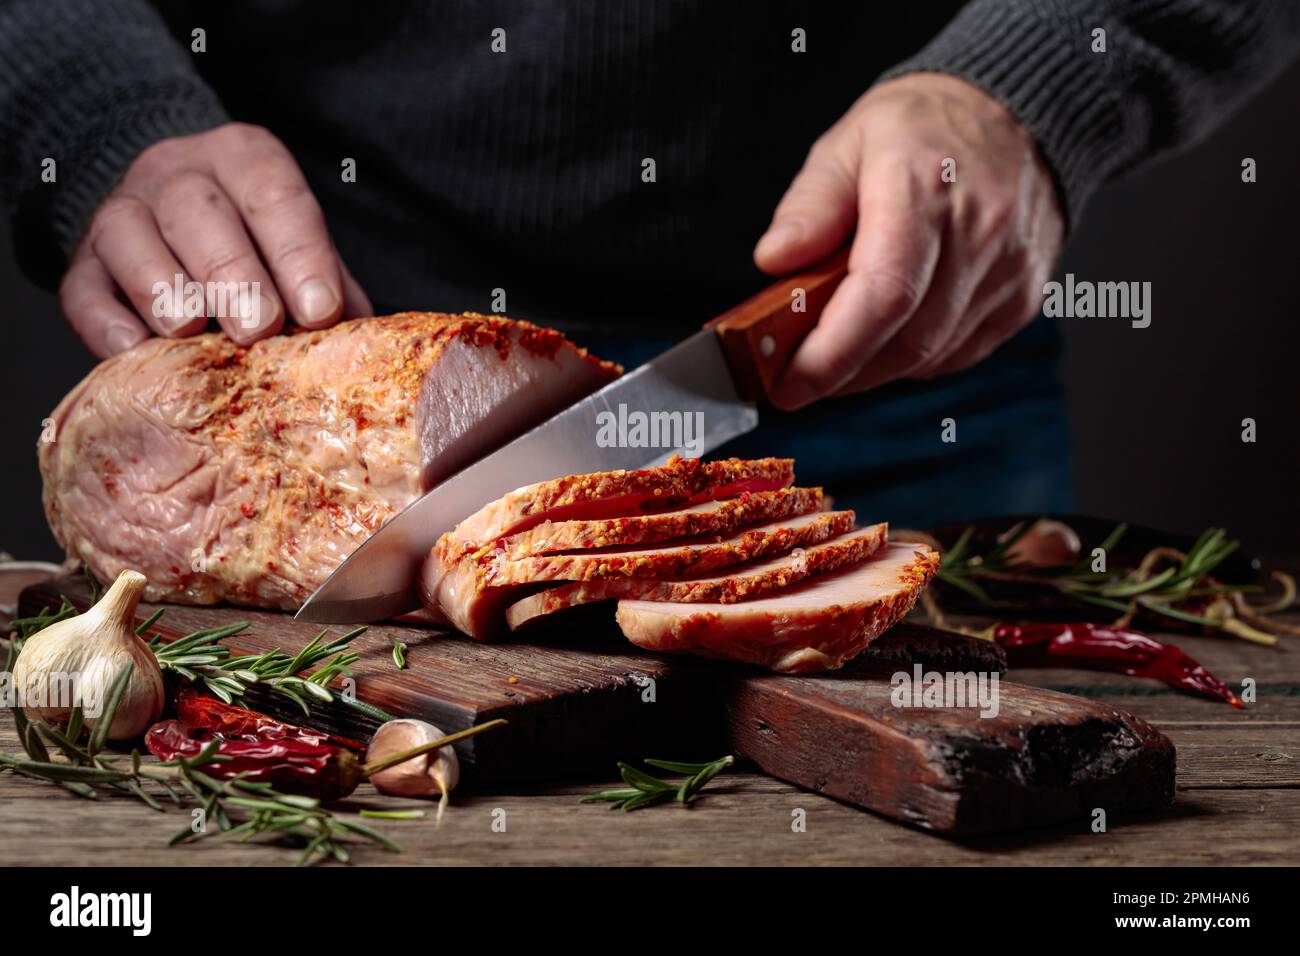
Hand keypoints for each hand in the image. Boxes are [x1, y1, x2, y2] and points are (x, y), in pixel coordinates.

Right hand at [59, 122, 371, 357]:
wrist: (175, 216)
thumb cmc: (260, 243)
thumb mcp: (302, 246)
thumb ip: (331, 286)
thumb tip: (360, 344)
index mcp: (246, 160)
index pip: (275, 195)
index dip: (299, 254)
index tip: (320, 311)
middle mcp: (179, 174)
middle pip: (199, 212)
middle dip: (232, 274)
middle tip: (259, 328)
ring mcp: (122, 213)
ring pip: (128, 236)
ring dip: (163, 288)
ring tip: (192, 331)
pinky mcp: (82, 263)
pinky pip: (80, 286)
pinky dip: (104, 320)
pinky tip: (133, 349)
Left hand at [754, 73, 1063, 409]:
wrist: (1016, 112)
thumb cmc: (925, 127)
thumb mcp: (847, 142)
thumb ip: (810, 206)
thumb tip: (775, 260)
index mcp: (925, 189)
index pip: (883, 296)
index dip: (833, 353)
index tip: (788, 383)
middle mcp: (980, 233)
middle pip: (908, 341)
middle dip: (843, 372)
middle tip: (796, 375)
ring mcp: (1009, 270)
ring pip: (932, 356)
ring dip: (875, 369)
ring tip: (837, 348)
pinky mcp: (1022, 297)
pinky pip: (958, 354)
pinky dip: (913, 359)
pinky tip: (888, 335)